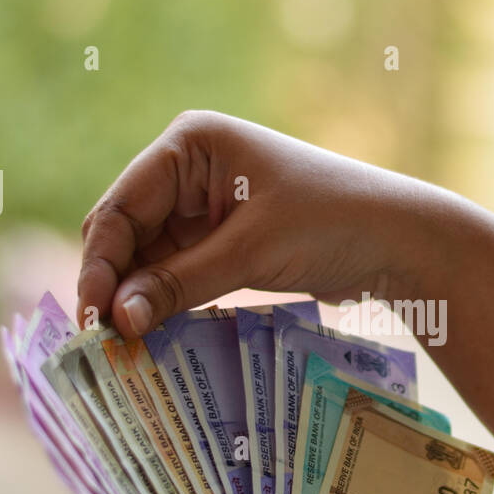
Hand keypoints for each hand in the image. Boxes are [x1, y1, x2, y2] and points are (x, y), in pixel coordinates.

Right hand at [77, 110, 464, 335]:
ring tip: (123, 349)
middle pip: (126, 233)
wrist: (398, 240)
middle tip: (103, 344)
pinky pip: (175, 272)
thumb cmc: (330, 224)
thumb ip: (179, 284)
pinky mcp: (220, 240)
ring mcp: (202, 205)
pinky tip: (151, 336)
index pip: (121, 207)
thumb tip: (117, 322)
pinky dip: (164, 302)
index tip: (95, 319)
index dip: (101, 265)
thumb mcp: (251, 251)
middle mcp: (188, 169)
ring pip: (147, 259)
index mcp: (189, 144)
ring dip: (136, 299)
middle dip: (114, 285)